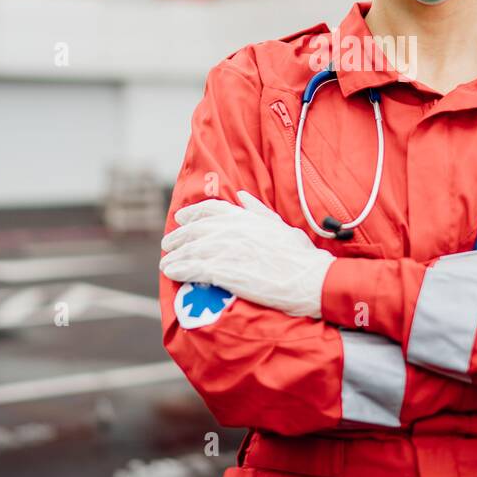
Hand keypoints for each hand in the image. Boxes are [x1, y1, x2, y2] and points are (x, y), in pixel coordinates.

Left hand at [160, 191, 334, 318]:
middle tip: (168, 244)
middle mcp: (232, 230)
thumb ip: (258, 211)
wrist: (310, 280)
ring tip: (166, 262)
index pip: (210, 209)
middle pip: (195, 230)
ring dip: (174, 256)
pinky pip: (193, 269)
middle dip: (178, 237)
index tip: (180, 218)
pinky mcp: (224, 272)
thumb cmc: (301, 256)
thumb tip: (243, 196)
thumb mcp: (281, 226)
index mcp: (245, 217)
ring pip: (190, 250)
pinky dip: (179, 270)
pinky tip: (171, 273)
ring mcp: (226, 250)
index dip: (192, 213)